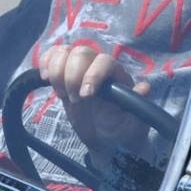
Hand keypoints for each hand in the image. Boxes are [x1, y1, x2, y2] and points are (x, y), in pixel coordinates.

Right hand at [36, 44, 151, 154]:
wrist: (106, 138)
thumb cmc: (122, 129)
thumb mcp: (134, 122)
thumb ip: (138, 105)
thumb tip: (144, 87)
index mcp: (117, 75)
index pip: (104, 61)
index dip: (92, 74)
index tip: (85, 95)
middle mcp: (98, 66)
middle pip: (81, 52)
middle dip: (72, 75)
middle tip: (73, 100)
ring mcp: (79, 69)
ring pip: (64, 52)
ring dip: (57, 71)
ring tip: (61, 94)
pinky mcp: (63, 75)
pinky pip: (52, 56)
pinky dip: (46, 62)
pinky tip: (45, 78)